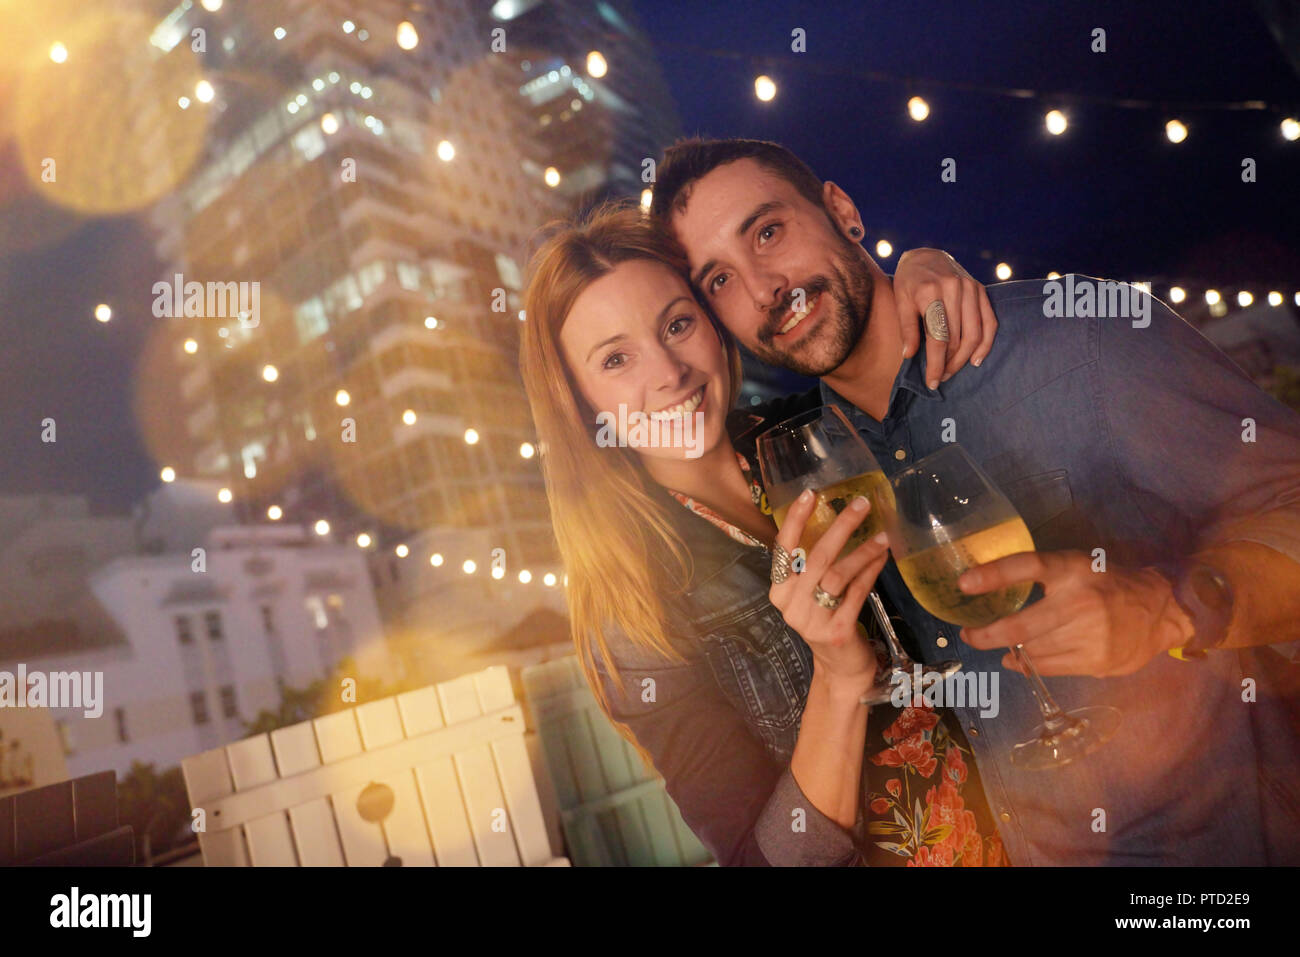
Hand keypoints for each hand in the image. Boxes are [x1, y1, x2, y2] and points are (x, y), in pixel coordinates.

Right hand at [768, 489, 890, 692]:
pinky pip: (856, 593)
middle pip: (815, 557)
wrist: (840, 667)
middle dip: (841, 527)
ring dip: (862, 551)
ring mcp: (812, 621)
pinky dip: (871, 572)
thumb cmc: (826, 619)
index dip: (795, 519)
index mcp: (779, 591)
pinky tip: (882, 558)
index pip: (784, 548)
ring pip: (837, 575)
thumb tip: (836, 518)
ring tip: (883, 535)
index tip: (811, 493)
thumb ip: (814, 565)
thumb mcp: (811, 593)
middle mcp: (790, 606)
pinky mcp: (837, 631)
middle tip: (861, 505)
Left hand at [892, 248, 998, 389]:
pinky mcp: (981, 290)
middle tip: (942, 377)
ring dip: (966, 358)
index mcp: (930, 293)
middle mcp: (954, 289)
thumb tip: (909, 356)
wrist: (926, 255)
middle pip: (957, 339)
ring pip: (975, 333)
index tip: (932, 382)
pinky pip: (990, 321)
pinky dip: (986, 343)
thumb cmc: (909, 282)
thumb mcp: (900, 301)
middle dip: (950, 363)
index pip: (937, 338)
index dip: (936, 364)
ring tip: (954, 370)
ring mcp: (970, 288)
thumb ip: (906, 328)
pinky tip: (976, 359)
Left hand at [955, 550, 1194, 676]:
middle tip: (968, 633)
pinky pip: (1046, 667)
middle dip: (984, 634)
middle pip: (1018, 625)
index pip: (1026, 566)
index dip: (992, 575)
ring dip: (1007, 649)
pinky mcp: (1094, 660)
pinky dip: (1025, 664)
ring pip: (1030, 650)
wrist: (1161, 612)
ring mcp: (1088, 634)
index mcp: (1072, 569)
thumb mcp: (1077, 566)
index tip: (963, 584)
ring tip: (998, 644)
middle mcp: (1079, 601)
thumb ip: (1043, 576)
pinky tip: (1017, 659)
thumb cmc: (1107, 584)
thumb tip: (991, 590)